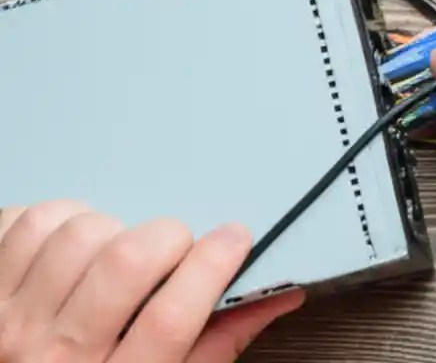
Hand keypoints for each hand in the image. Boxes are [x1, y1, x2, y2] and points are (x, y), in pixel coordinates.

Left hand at [0, 202, 303, 362]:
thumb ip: (217, 343)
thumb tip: (278, 295)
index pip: (173, 318)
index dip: (212, 266)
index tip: (235, 238)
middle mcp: (53, 356)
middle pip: (126, 264)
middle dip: (167, 237)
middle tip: (174, 247)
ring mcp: (9, 320)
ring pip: (77, 233)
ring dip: (110, 225)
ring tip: (116, 248)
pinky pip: (26, 221)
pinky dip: (56, 218)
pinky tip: (69, 245)